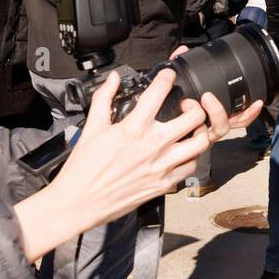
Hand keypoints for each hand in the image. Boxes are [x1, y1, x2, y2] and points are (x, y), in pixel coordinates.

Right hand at [13, 67, 262, 261]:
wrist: (78, 202)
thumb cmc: (83, 168)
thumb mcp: (92, 127)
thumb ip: (104, 98)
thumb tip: (113, 79)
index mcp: (134, 129)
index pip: (159, 93)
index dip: (167, 77)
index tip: (168, 75)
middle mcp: (153, 146)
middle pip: (194, 118)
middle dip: (194, 105)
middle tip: (186, 105)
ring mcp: (162, 167)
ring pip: (200, 143)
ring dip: (199, 131)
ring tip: (190, 128)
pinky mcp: (164, 184)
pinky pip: (191, 166)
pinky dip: (191, 156)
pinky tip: (182, 151)